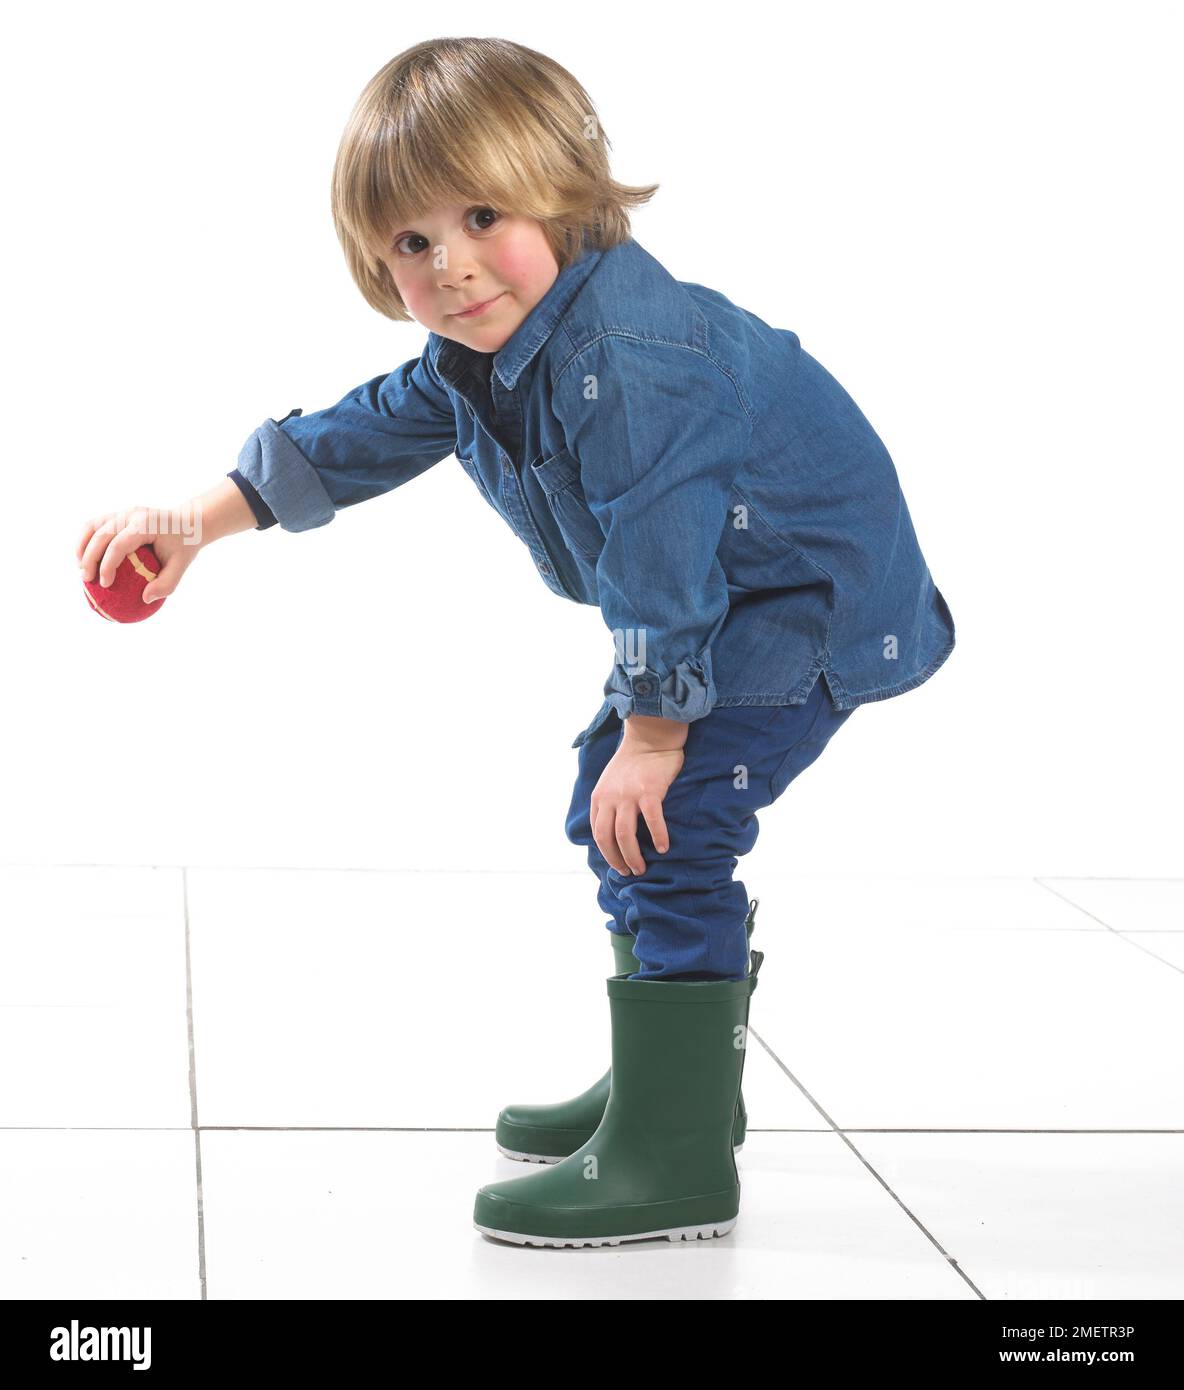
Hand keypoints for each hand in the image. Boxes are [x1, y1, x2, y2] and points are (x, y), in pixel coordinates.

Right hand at [76, 504, 202, 604]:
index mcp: (145, 524)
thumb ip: (167, 584)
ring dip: (82, 547)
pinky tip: (85, 560)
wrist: (188, 522)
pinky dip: (86, 540)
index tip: (105, 584)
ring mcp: (123, 511)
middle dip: (89, 558)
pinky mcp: (119, 514)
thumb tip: (145, 599)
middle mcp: (131, 514)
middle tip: (87, 580)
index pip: (119, 544)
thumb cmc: (184, 546)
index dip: (108, 565)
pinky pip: (96, 525)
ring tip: (81, 569)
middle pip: (100, 534)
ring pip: (92, 526)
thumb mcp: (182, 565)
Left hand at [591, 716, 687, 874]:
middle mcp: (610, 798)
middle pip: (608, 838)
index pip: (597, 833)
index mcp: (599, 798)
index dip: (607, 853)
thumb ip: (609, 803)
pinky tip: (664, 848)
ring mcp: (629, 796)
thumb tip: (614, 830)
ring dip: (633, 856)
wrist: (650, 738)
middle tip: (630, 872)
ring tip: (642, 868)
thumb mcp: (610, 782)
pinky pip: (652, 821)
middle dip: (618, 860)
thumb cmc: (634, 763)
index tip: (618, 865)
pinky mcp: (649, 792)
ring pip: (625, 835)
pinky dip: (658, 837)